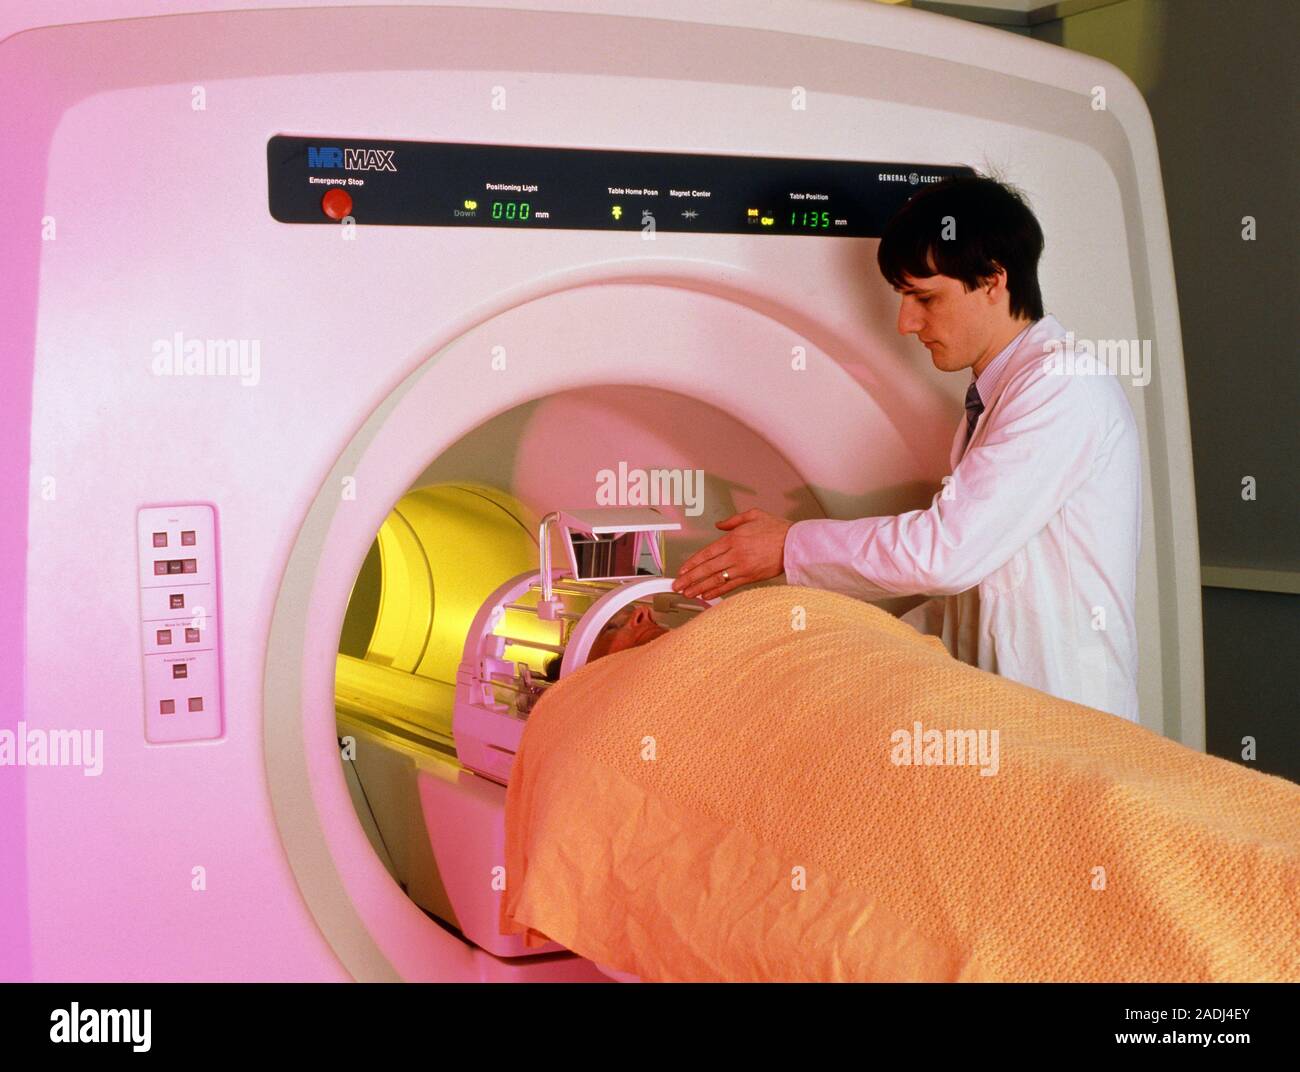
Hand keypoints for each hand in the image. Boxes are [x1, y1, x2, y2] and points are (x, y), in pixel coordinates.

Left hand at [672, 508, 792, 599]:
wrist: (795, 543)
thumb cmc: (777, 529)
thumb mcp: (753, 515)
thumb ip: (733, 520)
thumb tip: (718, 525)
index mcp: (734, 539)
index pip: (706, 553)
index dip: (692, 563)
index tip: (681, 570)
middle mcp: (736, 554)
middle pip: (707, 568)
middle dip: (690, 578)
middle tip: (677, 585)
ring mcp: (743, 567)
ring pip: (716, 579)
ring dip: (699, 587)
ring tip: (687, 593)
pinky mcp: (751, 577)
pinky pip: (729, 586)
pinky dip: (716, 592)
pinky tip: (706, 596)